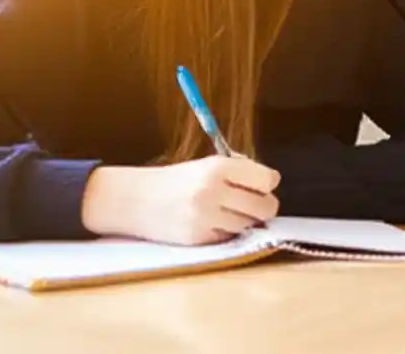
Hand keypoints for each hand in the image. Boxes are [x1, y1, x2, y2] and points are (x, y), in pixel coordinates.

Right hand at [81, 156, 280, 244]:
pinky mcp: (198, 239)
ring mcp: (205, 217)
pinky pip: (230, 238)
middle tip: (251, 204)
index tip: (261, 185)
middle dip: (263, 206)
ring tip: (227, 212)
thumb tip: (270, 183)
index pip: (267, 180)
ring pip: (250, 225)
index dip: (267, 184)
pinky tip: (213, 224)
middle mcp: (213, 191)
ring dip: (245, 221)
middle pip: (265, 207)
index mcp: (218, 167)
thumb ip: (239, 170)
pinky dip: (228, 233)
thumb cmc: (176, 180)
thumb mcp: (206, 165)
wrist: (134, 200)